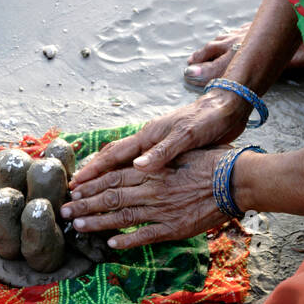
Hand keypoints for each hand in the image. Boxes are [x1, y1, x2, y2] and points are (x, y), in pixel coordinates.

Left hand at [61, 148, 230, 249]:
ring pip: (122, 216)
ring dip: (97, 222)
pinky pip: (146, 235)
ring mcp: (162, 210)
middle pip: (110, 196)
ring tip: (77, 226)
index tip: (73, 188)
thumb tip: (139, 160)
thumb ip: (157, 159)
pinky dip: (127, 240)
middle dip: (84, 204)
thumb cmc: (212, 161)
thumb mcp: (181, 152)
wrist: (237, 180)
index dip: (91, 183)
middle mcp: (152, 189)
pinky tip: (111, 244)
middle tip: (64, 210)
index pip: (113, 176)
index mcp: (152, 169)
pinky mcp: (174, 228)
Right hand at [71, 92, 249, 188]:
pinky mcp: (168, 152)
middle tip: (76, 194)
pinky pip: (140, 168)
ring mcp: (157, 146)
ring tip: (94, 194)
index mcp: (148, 136)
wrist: (227, 109)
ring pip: (125, 164)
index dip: (94, 170)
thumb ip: (162, 152)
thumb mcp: (185, 137)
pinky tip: (128, 189)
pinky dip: (129, 178)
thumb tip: (136, 167)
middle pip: (113, 160)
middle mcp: (148, 141)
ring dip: (108, 178)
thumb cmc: (206, 121)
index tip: (76, 184)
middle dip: (94, 176)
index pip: (113, 155)